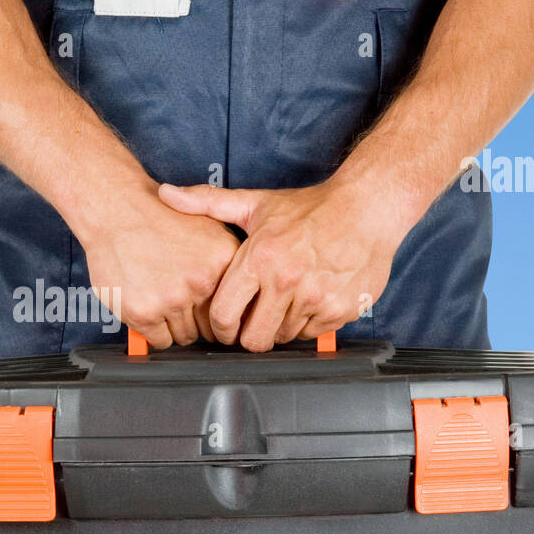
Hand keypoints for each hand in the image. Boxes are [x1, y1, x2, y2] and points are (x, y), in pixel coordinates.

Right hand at [76, 184, 239, 348]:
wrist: (116, 209)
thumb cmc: (157, 214)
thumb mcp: (209, 224)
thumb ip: (228, 260)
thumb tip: (239, 296)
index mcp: (223, 261)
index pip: (235, 308)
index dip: (222, 312)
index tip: (212, 312)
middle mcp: (201, 282)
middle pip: (211, 327)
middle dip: (198, 321)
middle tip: (183, 306)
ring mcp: (171, 300)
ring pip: (185, 337)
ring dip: (175, 326)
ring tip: (163, 303)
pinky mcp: (143, 313)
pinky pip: (160, 341)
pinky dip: (155, 333)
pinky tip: (150, 312)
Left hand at [157, 176, 406, 350]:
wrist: (368, 207)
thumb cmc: (310, 208)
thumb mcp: (255, 203)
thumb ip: (206, 202)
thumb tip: (165, 193)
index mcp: (260, 258)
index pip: (223, 315)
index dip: (219, 326)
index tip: (224, 324)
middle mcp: (287, 280)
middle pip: (252, 340)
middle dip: (248, 336)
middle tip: (252, 322)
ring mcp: (316, 298)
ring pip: (282, 338)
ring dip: (279, 327)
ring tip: (284, 303)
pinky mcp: (340, 310)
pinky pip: (312, 335)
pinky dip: (307, 325)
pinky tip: (308, 301)